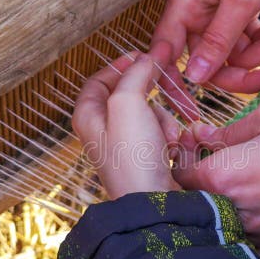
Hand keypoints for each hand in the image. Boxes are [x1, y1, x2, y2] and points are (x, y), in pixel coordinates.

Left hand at [73, 49, 180, 198]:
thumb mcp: (128, 104)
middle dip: (151, 94)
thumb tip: (147, 58)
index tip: (144, 56)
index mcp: (88, 116)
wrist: (153, 202)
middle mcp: (102, 130)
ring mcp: (123, 146)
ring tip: (167, 136)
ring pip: (149, 114)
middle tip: (167, 84)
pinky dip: (169, 136)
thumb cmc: (134, 157)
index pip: (100, 79)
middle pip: (129, 95)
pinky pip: (159, 134)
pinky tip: (171, 149)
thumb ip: (135, 75)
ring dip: (164, 119)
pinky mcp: (143, 158)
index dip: (121, 64)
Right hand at [153, 0, 259, 87]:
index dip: (178, 86)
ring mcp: (221, 12)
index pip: (168, 56)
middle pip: (213, 64)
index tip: (192, 112)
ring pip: (239, 54)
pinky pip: (252, 39)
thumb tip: (194, 78)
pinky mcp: (242, 10)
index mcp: (186, 6)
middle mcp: (199, 12)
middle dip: (248, 67)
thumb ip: (219, 41)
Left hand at [173, 95, 259, 258]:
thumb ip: (230, 131)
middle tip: (210, 164)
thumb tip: (203, 136)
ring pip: (223, 230)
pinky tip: (252, 220)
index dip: (180, 159)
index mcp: (230, 174)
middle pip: (198, 206)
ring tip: (235, 187)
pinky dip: (247, 240)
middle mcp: (243, 211)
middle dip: (195, 185)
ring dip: (219, 212)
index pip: (181, 177)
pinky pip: (255, 254)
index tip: (190, 148)